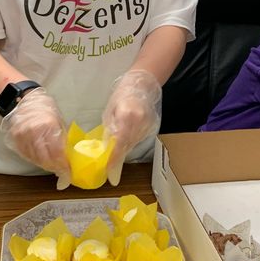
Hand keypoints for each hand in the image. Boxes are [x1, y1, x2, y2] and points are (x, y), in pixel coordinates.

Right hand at [0, 87, 70, 188]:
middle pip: (45, 158)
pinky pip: (26, 155)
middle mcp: (34, 132)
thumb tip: (67, 155)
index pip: (57, 151)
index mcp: (48, 125)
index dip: (63, 163)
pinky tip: (41, 159)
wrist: (25, 101)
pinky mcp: (15, 139)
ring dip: (45, 164)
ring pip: (35, 159)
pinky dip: (34, 159)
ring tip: (52, 165)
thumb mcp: (58, 121)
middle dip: (55, 167)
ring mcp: (22, 136)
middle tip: (61, 171)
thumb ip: (61, 137)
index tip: (68, 170)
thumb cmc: (45, 110)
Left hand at [102, 70, 161, 185]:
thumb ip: (110, 130)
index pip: (120, 143)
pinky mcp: (152, 127)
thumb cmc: (122, 94)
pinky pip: (138, 139)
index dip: (114, 160)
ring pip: (133, 144)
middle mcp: (140, 122)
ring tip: (113, 156)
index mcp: (127, 116)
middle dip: (117, 158)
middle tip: (109, 172)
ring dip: (123, 150)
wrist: (143, 84)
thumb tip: (106, 148)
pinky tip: (124, 141)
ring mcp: (148, 125)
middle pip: (127, 146)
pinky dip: (130, 142)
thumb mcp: (110, 111)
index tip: (110, 176)